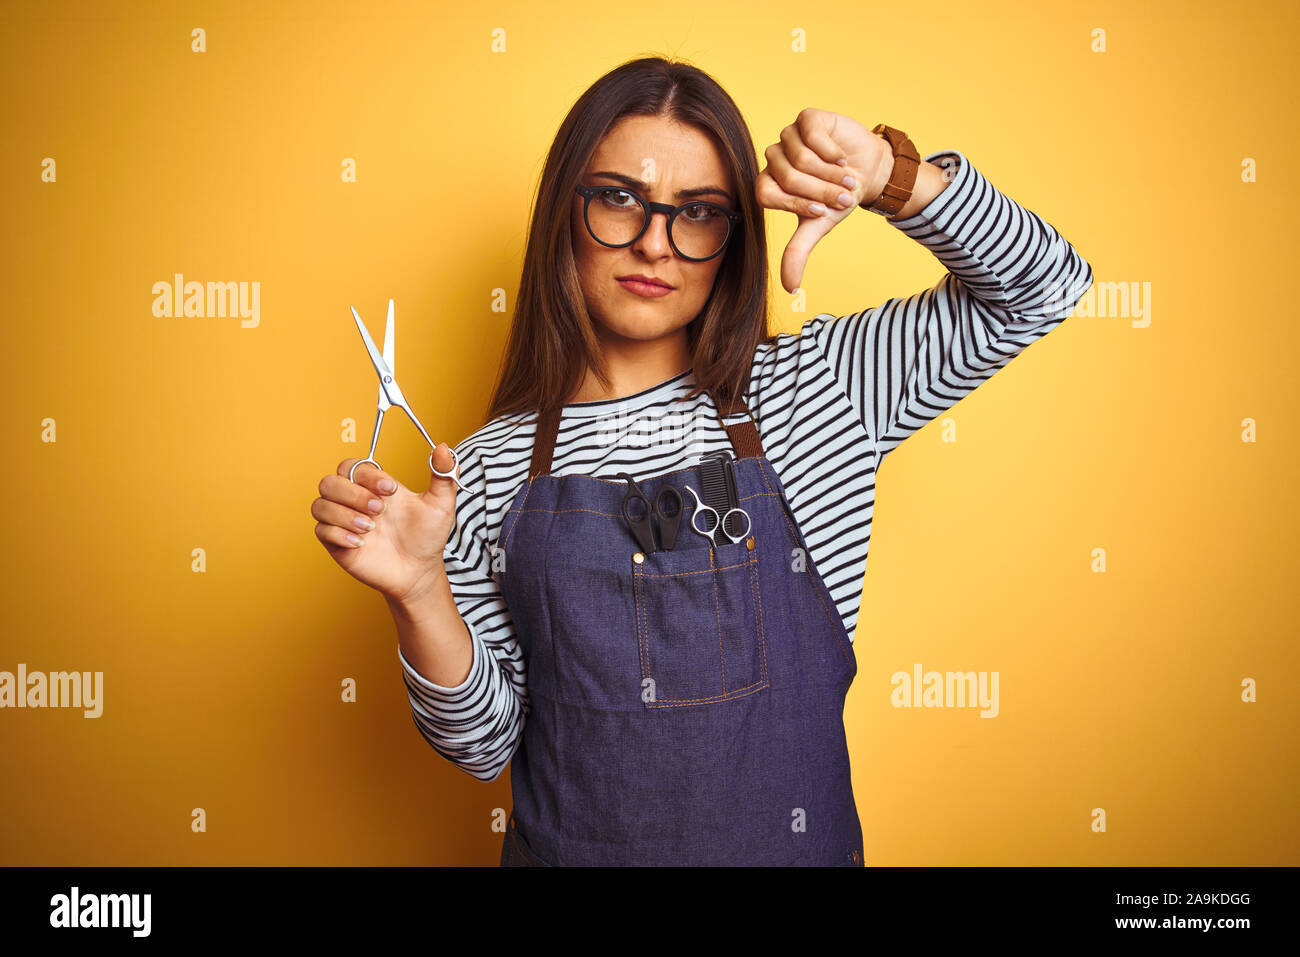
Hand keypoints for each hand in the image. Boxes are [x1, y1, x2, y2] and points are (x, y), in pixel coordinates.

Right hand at [311, 444, 461, 604]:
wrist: (420, 571)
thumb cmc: (427, 536)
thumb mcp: (441, 504)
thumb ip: (444, 474)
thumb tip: (443, 447)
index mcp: (374, 486)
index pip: (353, 467)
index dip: (368, 475)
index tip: (391, 489)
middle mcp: (354, 501)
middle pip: (329, 482)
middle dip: (353, 493)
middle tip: (379, 510)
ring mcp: (343, 522)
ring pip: (320, 505)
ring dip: (343, 514)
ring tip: (370, 528)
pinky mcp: (336, 543)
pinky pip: (321, 531)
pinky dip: (339, 534)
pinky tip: (361, 543)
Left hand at [755, 108, 893, 292]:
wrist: (868, 171)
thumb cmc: (838, 197)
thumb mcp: (819, 227)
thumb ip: (798, 252)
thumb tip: (790, 288)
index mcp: (769, 184)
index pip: (767, 195)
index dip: (796, 204)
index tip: (822, 211)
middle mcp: (774, 159)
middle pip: (787, 177)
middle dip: (819, 191)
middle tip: (842, 196)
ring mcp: (789, 136)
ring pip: (800, 157)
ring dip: (829, 173)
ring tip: (846, 177)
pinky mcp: (808, 119)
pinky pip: (812, 134)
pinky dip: (831, 151)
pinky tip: (841, 157)